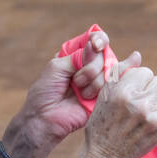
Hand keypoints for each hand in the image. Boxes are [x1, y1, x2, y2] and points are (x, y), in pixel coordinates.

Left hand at [21, 28, 113, 144]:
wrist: (45, 117)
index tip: (95, 45)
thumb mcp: (57, 66)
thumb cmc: (46, 91)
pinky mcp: (103, 96)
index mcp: (77, 56)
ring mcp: (98, 81)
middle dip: (90, 66)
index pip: (96, 41)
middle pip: (104, 55)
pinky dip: (96, 88)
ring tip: (77, 91)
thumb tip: (97, 45)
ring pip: (108, 71)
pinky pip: (111, 86)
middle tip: (75, 79)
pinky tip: (86, 95)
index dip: (98, 40)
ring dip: (90, 81)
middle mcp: (90, 67)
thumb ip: (78, 55)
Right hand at [82, 52, 156, 157]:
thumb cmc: (103, 123)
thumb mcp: (104, 95)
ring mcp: (153, 117)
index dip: (139, 81)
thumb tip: (138, 55)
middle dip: (150, 91)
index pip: (145, 72)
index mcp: (123, 92)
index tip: (132, 92)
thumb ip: (120, 72)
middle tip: (140, 104)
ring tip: (145, 115)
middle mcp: (139, 104)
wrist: (107, 156)